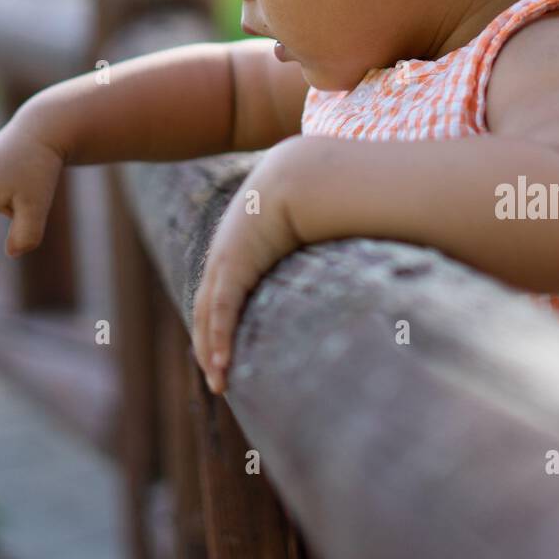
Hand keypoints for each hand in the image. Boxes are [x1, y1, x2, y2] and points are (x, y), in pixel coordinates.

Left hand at [192, 138, 301, 395]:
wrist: (303, 174)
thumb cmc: (314, 195)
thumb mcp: (306, 227)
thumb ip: (316, 248)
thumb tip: (351, 264)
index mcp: (240, 245)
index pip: (222, 291)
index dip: (221, 321)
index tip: (227, 349)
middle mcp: (226, 252)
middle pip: (208, 307)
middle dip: (208, 344)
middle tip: (219, 378)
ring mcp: (226, 258)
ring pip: (209, 315)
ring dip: (211, 351)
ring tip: (220, 383)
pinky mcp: (234, 265)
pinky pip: (223, 310)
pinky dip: (219, 339)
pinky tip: (221, 367)